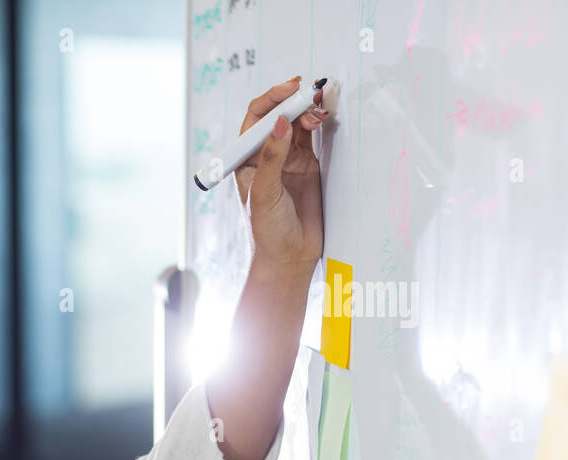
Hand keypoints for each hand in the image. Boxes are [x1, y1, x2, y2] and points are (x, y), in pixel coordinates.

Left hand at [234, 76, 325, 279]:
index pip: (255, 119)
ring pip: (297, 123)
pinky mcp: (307, 166)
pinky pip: (312, 137)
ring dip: (308, 111)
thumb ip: (272, 158)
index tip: (291, 89)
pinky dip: (319, 124)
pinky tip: (325, 118)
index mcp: (246, 160)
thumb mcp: (265, 194)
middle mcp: (265, 156)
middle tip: (312, 97)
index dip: (272, 99)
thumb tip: (279, 122)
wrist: (288, 258)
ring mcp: (287, 160)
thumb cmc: (266, 232)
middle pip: (278, 116)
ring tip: (319, 112)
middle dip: (294, 102)